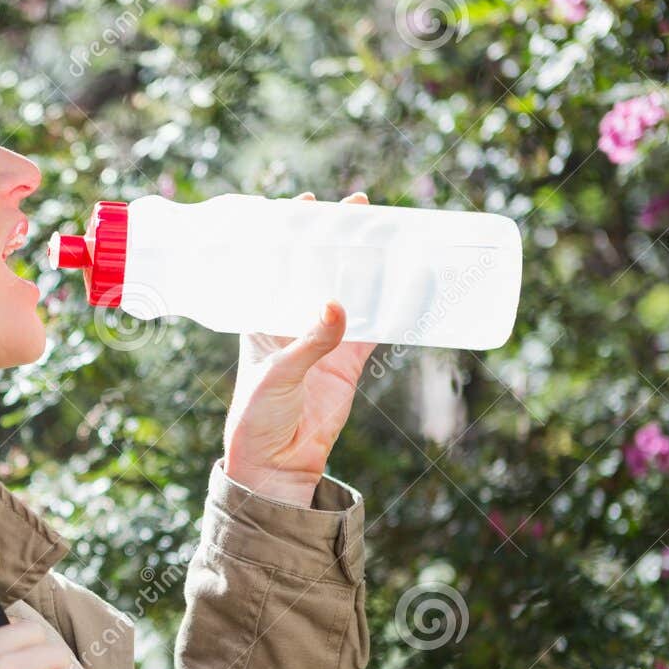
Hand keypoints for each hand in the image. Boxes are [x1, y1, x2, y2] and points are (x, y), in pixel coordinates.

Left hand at [222, 190, 377, 506]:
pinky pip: (375, 328)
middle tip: (360, 203)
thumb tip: (338, 306)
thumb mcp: (276, 376)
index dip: (288, 233)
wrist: (275, 466)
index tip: (305, 201)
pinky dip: (393, 307)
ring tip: (389, 233)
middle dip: (337, 238)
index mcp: (260, 317)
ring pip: (351, 291)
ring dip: (367, 265)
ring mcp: (323, 340)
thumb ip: (307, 343)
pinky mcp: (347, 363)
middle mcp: (291, 322)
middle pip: (317, 269)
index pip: (274, 264)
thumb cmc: (256, 418)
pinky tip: (412, 284)